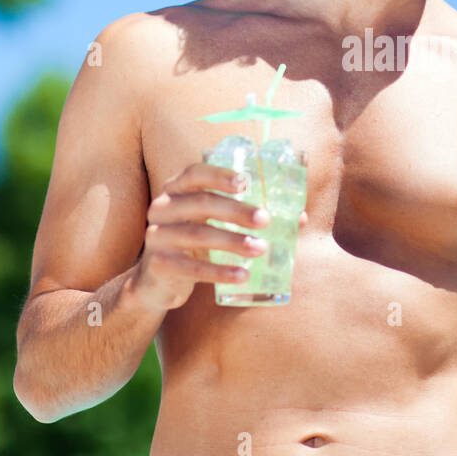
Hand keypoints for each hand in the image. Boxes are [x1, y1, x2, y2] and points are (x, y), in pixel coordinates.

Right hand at [131, 162, 272, 310]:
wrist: (157, 282)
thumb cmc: (195, 245)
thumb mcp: (214, 225)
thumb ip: (249, 217)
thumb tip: (300, 218)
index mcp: (176, 191)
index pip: (195, 173)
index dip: (220, 175)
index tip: (246, 182)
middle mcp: (162, 209)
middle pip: (201, 203)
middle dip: (236, 211)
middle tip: (266, 220)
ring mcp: (156, 237)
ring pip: (198, 235)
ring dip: (233, 242)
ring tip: (260, 250)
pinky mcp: (158, 265)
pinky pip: (192, 268)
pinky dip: (220, 271)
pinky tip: (242, 275)